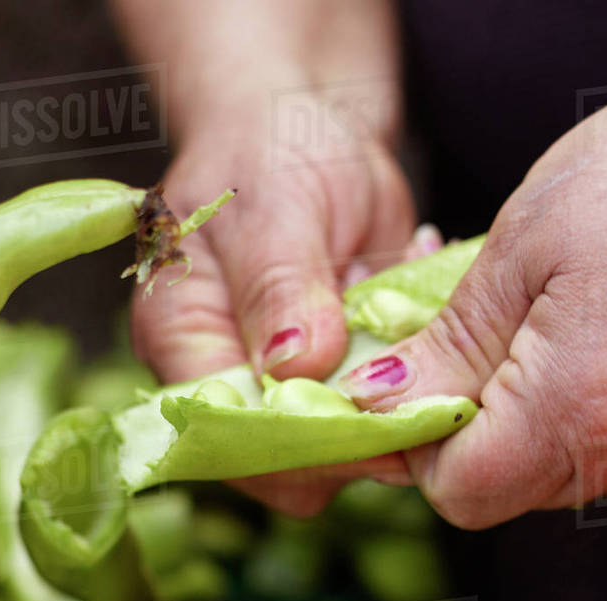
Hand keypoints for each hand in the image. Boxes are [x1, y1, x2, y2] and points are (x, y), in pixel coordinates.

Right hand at [130, 96, 416, 511]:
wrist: (305, 128)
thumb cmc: (269, 151)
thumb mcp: (278, 207)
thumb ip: (282, 290)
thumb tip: (298, 368)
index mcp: (180, 343)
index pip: (230, 437)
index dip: (301, 447)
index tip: (379, 427)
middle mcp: (220, 382)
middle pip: (282, 466)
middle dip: (356, 441)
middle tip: (426, 395)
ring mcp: (277, 392)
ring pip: (336, 454)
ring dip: (390, 415)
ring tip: (418, 344)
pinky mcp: (328, 386)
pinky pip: (372, 418)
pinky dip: (408, 388)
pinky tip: (419, 331)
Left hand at [340, 86, 606, 528]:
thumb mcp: (532, 242)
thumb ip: (451, 341)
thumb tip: (379, 402)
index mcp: (577, 410)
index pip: (456, 489)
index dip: (414, 443)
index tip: (402, 384)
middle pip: (501, 485)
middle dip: (459, 426)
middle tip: (455, 343)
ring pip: (548, 468)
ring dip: (512, 412)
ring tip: (521, 326)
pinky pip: (597, 443)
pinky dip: (565, 404)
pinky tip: (573, 337)